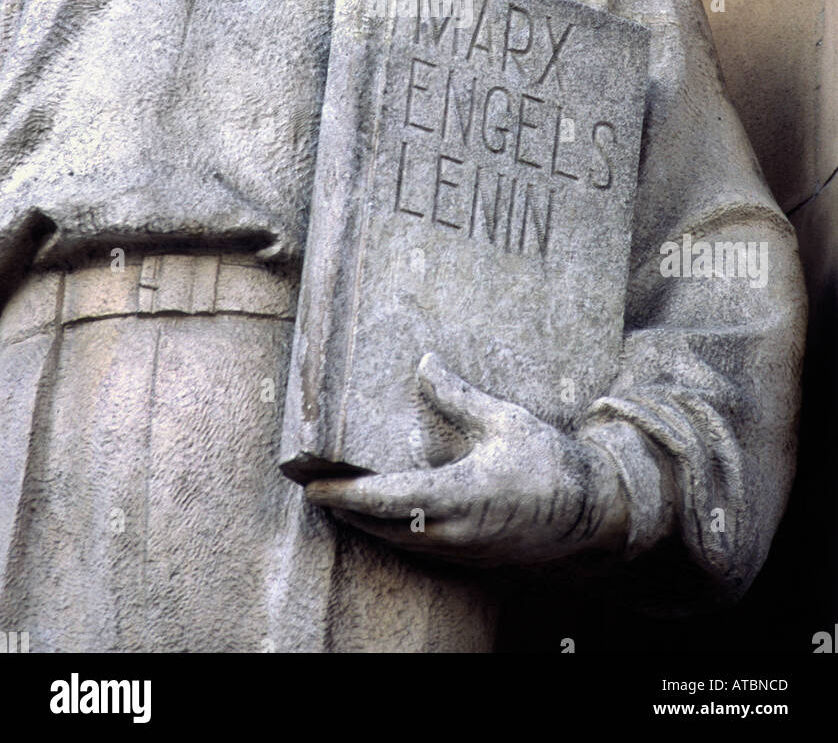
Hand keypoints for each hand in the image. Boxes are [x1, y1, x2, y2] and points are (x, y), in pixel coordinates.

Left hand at [305, 353, 627, 565]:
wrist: (592, 512)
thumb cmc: (549, 462)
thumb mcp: (503, 419)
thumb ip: (457, 396)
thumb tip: (425, 364)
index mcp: (457, 495)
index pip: (385, 498)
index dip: (345, 494)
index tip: (313, 485)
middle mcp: (453, 530)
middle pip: (382, 526)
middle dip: (345, 509)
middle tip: (314, 488)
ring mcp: (462, 549)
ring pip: (399, 542)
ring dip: (367, 523)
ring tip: (340, 502)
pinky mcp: (472, 556)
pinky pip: (420, 548)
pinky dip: (394, 532)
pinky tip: (387, 517)